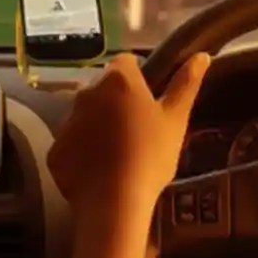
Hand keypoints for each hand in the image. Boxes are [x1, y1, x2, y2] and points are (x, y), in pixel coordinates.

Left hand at [48, 52, 210, 214]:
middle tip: (136, 129)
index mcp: (118, 80)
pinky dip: (81, 151)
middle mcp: (86, 92)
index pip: (126, 63)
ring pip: (84, 115)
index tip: (148, 100)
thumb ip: (186, 84)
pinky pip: (71, 143)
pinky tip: (98, 170)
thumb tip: (201, 55)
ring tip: (117, 152)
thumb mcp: (176, 119)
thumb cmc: (151, 155)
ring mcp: (67, 121)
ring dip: (97, 125)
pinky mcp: (56, 149)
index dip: (138, 77)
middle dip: (115, 101)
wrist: (115, 201)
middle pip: (103, 88)